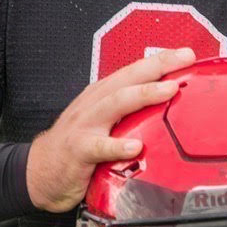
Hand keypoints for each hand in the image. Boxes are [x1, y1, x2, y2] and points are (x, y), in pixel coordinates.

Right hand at [27, 47, 196, 211]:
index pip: (134, 71)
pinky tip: (135, 147)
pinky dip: (117, 145)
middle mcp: (94, 104)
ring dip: (144, 95)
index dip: (160, 60)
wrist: (39, 172)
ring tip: (168, 91)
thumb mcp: (103, 122)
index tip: (187, 54)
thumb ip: (129, 113)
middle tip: (185, 61)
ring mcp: (85, 125)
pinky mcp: (78, 150)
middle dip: (158, 67)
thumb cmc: (77, 146)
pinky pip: (98, 147)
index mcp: (102, 96)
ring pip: (116, 103)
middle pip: (128, 79)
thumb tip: (166, 107)